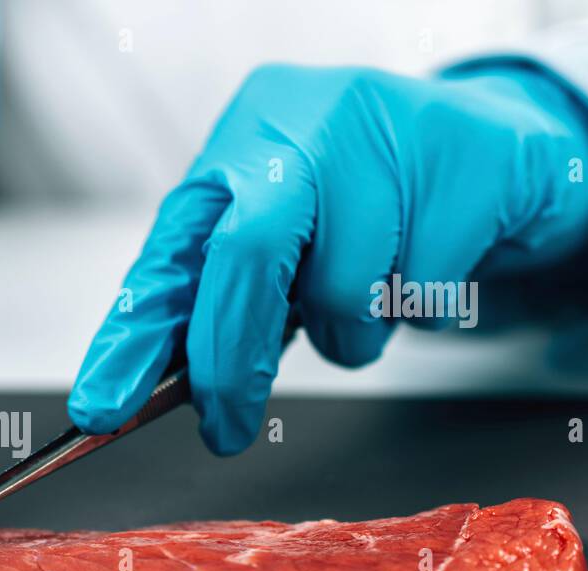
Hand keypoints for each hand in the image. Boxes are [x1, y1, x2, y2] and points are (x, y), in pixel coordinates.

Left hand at [68, 63, 587, 454]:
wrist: (487, 146)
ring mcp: (384, 131)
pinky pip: (421, 288)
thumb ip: (226, 298)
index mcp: (238, 150)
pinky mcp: (463, 159)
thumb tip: (164, 390)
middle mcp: (300, 127)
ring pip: (343, 291)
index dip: (128, 339)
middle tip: (226, 427)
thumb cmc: (364, 207)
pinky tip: (427, 265)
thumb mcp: (281, 241)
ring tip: (372, 295)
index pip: (167, 256)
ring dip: (350, 333)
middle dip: (230, 361)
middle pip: (246, 256)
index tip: (100, 408)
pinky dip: (418, 309)